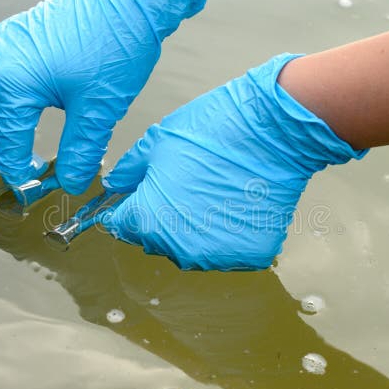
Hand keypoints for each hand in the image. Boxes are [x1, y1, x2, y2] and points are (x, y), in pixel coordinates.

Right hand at [0, 0, 206, 193]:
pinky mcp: (12, 31)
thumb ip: (80, 152)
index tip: (29, 189)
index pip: (7, 141)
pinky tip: (16, 102)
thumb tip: (71, 183)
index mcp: (13, 82)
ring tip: (12, 136)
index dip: (17, 170)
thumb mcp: (98, 111)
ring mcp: (1, 41)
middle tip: (23, 165)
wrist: (128, 0)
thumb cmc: (114, 48)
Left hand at [100, 54, 367, 270]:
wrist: (273, 131)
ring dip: (194, 228)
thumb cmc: (212, 130)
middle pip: (157, 240)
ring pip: (192, 247)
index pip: (121, 226)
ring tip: (212, 191)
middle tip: (184, 183)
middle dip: (160, 217)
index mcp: (149, 222)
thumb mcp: (157, 143)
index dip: (126, 208)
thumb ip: (128, 172)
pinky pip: (227, 249)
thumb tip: (114, 187)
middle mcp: (180, 249)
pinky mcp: (250, 256)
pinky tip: (235, 202)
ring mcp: (218, 257)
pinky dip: (227, 232)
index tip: (138, 195)